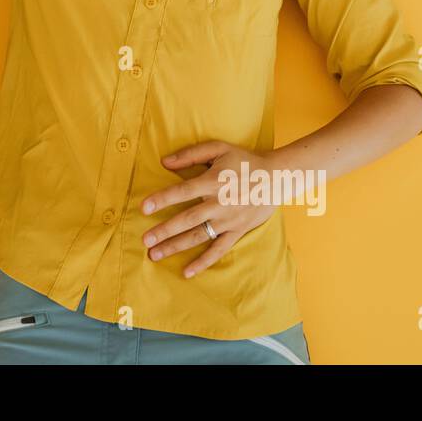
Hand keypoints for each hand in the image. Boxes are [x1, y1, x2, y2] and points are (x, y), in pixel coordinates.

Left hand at [139, 141, 276, 277]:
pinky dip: (203, 262)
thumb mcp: (219, 148)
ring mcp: (228, 220)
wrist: (277, 177)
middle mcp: (219, 204)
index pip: (183, 192)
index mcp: (213, 182)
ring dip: (176, 246)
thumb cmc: (244, 161)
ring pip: (198, 236)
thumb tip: (165, 162)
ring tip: (154, 254)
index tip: (144, 208)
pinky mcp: (237, 232)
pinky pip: (218, 250)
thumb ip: (191, 154)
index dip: (163, 199)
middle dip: (164, 230)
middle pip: (187, 219)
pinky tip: (187, 272)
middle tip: (145, 240)